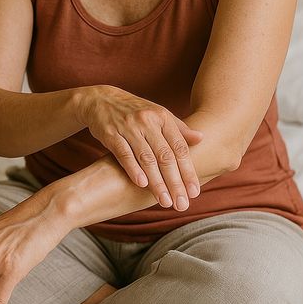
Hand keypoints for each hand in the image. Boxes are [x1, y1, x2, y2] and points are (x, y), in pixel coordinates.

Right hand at [78, 86, 202, 209]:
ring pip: (146, 158)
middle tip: (181, 204)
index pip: (179, 148)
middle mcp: (147, 121)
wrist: (101, 99)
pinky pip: (124, 154)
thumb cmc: (134, 111)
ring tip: (165, 202)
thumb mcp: (158, 115)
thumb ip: (178, 128)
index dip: (188, 171)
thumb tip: (201, 138)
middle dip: (175, 182)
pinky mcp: (111, 134)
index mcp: (162, 117)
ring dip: (157, 182)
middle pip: (165, 156)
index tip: (194, 192)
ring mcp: (128, 127)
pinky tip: (142, 185)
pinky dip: (133, 169)